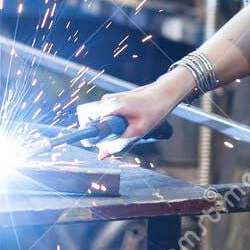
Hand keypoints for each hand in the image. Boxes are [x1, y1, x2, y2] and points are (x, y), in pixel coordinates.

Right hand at [74, 74, 188, 159]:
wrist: (163, 94)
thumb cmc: (153, 110)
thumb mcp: (138, 131)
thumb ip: (118, 144)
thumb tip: (101, 155)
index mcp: (110, 105)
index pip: (85, 118)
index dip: (88, 132)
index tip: (97, 141)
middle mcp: (106, 100)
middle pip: (90, 121)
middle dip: (100, 133)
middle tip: (117, 137)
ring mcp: (108, 100)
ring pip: (98, 120)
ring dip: (108, 129)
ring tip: (127, 129)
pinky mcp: (113, 102)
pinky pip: (105, 117)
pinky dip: (113, 124)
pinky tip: (128, 124)